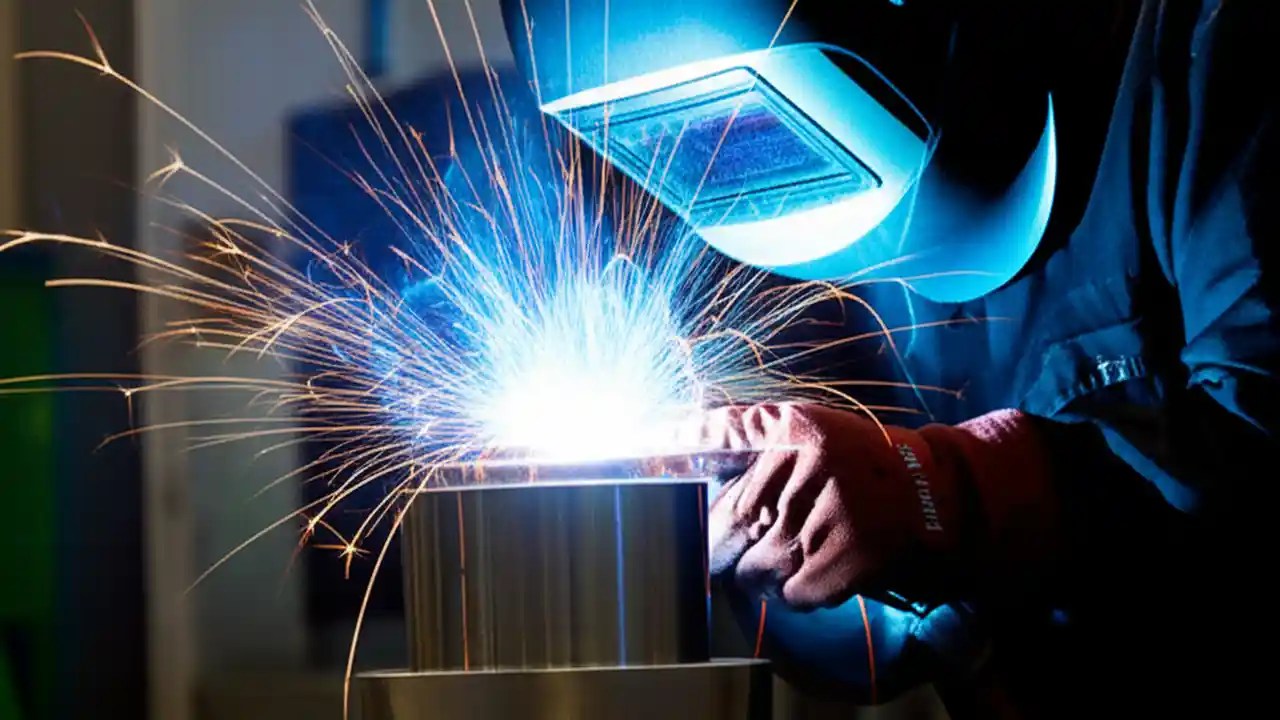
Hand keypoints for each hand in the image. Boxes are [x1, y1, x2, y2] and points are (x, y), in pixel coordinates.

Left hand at [687, 403, 1056, 608]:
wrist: (942, 497)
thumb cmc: (866, 467)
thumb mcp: (814, 436)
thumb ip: (756, 445)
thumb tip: (681, 453)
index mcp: (798, 427)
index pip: (723, 435)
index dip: (678, 441)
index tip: (635, 447)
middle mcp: (813, 464)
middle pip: (734, 520)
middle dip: (718, 546)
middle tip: (713, 558)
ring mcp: (834, 510)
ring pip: (760, 561)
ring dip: (763, 572)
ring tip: (789, 559)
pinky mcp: (852, 555)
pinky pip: (794, 591)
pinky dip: (797, 594)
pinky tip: (818, 575)